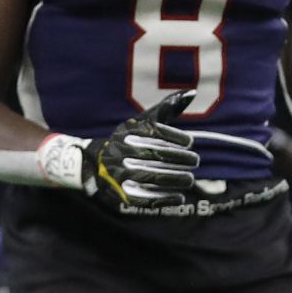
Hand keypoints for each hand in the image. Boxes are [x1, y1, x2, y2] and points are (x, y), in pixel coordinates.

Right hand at [39, 91, 200, 206]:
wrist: (96, 164)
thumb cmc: (130, 140)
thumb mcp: (143, 121)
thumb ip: (166, 108)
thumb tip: (191, 93)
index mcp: (129, 133)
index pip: (155, 134)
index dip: (175, 138)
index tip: (189, 143)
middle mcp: (123, 152)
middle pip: (156, 156)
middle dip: (180, 159)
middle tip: (195, 162)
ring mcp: (120, 174)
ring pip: (151, 177)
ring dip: (175, 179)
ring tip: (190, 180)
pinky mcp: (122, 193)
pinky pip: (144, 198)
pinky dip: (164, 199)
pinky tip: (179, 197)